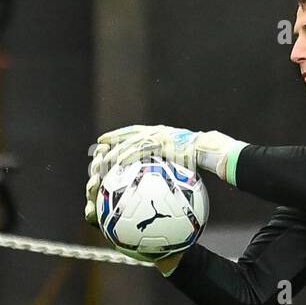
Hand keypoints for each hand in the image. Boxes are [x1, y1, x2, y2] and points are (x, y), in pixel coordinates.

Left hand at [94, 124, 244, 183]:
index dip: (120, 134)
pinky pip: (139, 151)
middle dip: (112, 140)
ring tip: (103, 160)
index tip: (106, 139)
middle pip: (128, 135)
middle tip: (97, 147)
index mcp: (160, 132)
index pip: (135, 131)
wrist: (208, 148)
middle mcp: (156, 131)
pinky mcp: (160, 143)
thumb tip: (168, 173)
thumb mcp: (184, 155)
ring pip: (130, 143)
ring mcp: (157, 136)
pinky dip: (128, 157)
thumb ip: (172, 160)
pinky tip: (119, 165)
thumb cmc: (200, 154)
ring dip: (116, 151)